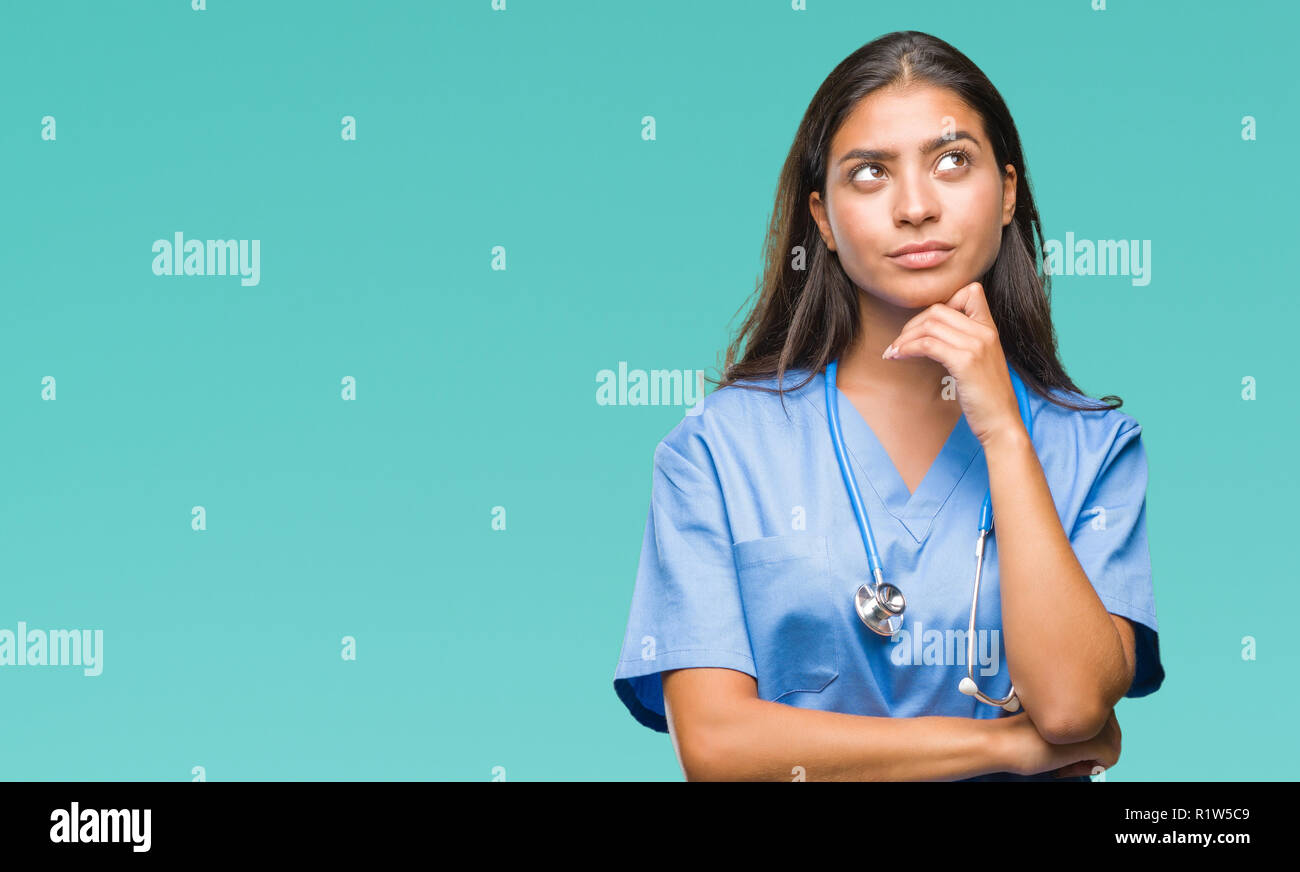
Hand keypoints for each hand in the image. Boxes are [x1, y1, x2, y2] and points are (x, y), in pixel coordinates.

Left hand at [881, 282, 1023, 447]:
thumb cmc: (986, 396)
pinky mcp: (965, 362)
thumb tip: (931, 332)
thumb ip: (964, 341)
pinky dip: (907, 348)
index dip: (940, 304)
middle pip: (937, 309)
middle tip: (899, 342)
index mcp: (989, 328)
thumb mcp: (980, 360)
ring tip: (893, 352)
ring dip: (904, 338)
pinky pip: (927, 344)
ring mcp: (976, 345)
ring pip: (929, 325)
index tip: (923, 326)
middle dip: (911, 324)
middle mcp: (984, 332)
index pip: (969, 292)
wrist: (1001, 421)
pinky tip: (898, 357)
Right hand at [1000, 708, 1121, 777]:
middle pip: (1111, 731)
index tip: (1065, 742)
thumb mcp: (1051, 717)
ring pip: (1113, 746)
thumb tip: (1092, 733)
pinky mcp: (1096, 742)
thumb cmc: (1020, 731)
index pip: (1102, 715)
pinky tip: (1064, 767)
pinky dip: (1088, 769)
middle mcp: (1091, 701)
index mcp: (1078, 691)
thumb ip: (1071, 714)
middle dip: (1092, 748)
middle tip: (1065, 757)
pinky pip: (1109, 760)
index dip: (1085, 734)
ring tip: (1064, 762)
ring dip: (1089, 759)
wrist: (1005, 741)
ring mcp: (1095, 722)